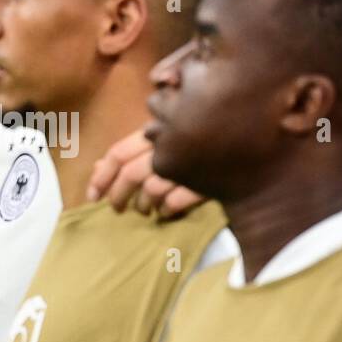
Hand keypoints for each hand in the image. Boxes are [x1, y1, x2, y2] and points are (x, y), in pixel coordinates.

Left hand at [87, 129, 203, 217]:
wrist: (250, 138)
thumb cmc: (199, 132)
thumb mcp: (163, 135)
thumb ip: (131, 149)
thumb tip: (95, 166)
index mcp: (156, 129)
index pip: (118, 152)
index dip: (101, 176)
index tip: (92, 195)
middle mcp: (169, 144)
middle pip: (131, 173)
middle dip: (118, 196)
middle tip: (116, 209)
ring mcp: (188, 162)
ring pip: (152, 189)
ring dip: (144, 205)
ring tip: (146, 211)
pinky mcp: (208, 180)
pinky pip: (177, 200)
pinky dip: (167, 209)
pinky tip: (167, 212)